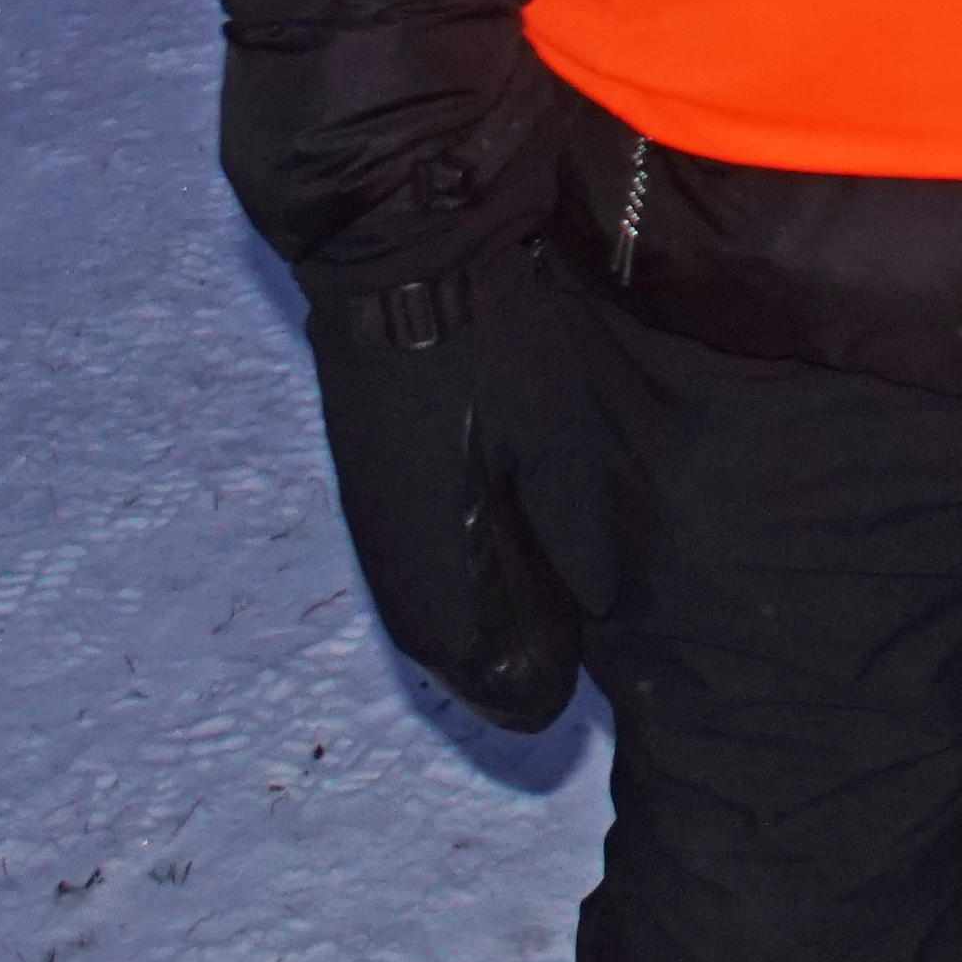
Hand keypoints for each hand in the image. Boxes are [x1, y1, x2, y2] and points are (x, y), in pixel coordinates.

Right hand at [303, 251, 584, 729]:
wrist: (402, 257)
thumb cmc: (483, 349)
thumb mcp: (551, 436)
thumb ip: (571, 523)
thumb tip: (594, 598)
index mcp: (424, 546)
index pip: (455, 649)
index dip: (503, 683)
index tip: (551, 704)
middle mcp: (382, 539)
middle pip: (428, 633)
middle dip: (481, 663)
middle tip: (542, 678)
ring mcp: (367, 500)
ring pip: (414, 592)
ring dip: (461, 621)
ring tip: (524, 631)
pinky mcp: (369, 465)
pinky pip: (406, 551)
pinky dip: (444, 578)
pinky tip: (488, 565)